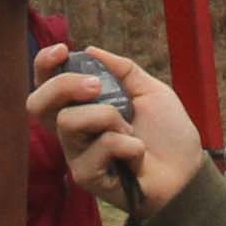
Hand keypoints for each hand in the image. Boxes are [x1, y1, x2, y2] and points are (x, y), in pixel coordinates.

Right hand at [28, 45, 203, 216]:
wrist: (187, 171)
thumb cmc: (168, 134)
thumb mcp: (150, 91)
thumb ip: (122, 70)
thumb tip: (90, 49)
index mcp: (82, 107)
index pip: (46, 85)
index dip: (45, 65)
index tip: (63, 50)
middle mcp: (72, 130)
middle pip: (38, 103)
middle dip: (64, 86)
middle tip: (97, 87)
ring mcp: (76, 154)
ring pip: (69, 121)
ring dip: (108, 117)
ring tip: (131, 129)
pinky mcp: (86, 176)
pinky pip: (99, 146)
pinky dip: (127, 144)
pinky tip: (138, 155)